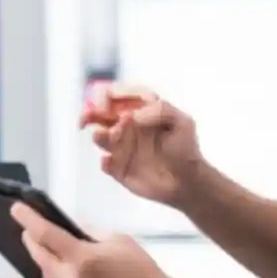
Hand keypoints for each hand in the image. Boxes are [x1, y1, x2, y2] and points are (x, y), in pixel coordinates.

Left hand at [11, 202, 183, 277]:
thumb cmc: (143, 273)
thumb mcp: (119, 240)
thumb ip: (90, 233)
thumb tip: (71, 230)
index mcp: (82, 258)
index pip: (45, 234)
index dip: (28, 220)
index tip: (17, 210)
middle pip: (40, 257)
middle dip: (33, 242)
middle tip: (30, 232)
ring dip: (49, 264)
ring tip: (54, 253)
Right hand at [79, 82, 204, 208]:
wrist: (189, 182)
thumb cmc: (186, 149)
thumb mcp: (182, 122)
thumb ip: (160, 111)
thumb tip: (132, 115)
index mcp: (140, 110)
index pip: (117, 95)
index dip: (106, 95)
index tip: (104, 101)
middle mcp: (127, 126)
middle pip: (100, 113)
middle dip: (91, 111)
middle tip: (87, 116)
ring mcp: (122, 147)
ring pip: (100, 136)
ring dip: (99, 134)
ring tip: (102, 134)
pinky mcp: (119, 168)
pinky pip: (106, 163)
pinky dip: (105, 162)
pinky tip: (109, 161)